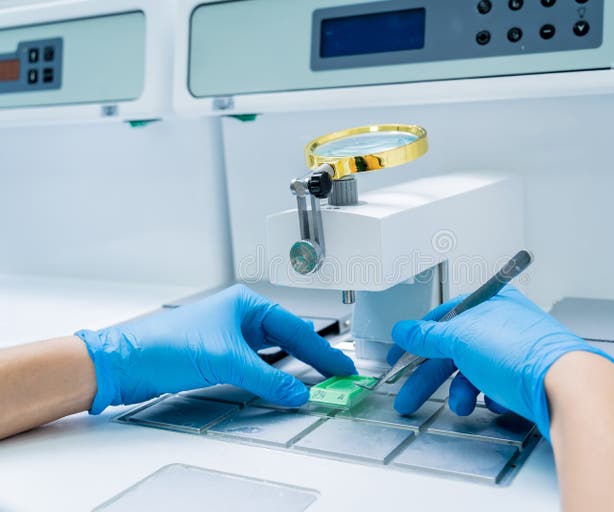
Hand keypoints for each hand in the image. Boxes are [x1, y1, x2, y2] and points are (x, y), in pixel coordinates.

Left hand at [76, 284, 355, 413]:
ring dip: (294, 366)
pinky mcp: (218, 355)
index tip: (340, 366)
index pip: (295, 328)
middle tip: (337, 375)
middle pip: (287, 337)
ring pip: (272, 351)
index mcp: (246, 304)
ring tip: (317, 379)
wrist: (124, 362)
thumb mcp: (225, 360)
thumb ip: (266, 378)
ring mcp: (229, 336)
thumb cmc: (163, 345)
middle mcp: (240, 316)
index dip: (321, 350)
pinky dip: (273, 374)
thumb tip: (297, 391)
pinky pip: (256, 364)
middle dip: (313, 356)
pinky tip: (280, 382)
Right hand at [389, 286, 613, 438]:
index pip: (442, 318)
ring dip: (461, 392)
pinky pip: (496, 387)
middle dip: (430, 377)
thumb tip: (405, 330)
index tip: (399, 357)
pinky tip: (494, 403)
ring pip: (474, 372)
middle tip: (409, 398)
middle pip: (454, 350)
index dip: (416, 340)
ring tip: (462, 406)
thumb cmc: (521, 352)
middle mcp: (503, 324)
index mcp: (488, 304)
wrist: (564, 386)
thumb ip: (428, 336)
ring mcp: (516, 351)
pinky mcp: (527, 377)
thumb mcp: (460, 338)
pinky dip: (489, 397)